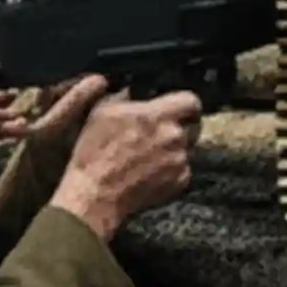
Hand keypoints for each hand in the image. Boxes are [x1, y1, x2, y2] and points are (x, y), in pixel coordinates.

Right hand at [50, 90, 201, 240]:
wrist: (96, 194)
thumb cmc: (94, 153)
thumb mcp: (102, 113)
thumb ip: (125, 98)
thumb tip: (133, 92)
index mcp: (158, 115)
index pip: (192, 101)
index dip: (186, 105)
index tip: (178, 110)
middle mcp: (174, 135)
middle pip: (192, 126)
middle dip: (180, 128)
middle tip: (161, 135)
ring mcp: (180, 159)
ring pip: (187, 148)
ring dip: (174, 150)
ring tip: (150, 157)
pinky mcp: (181, 180)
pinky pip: (184, 169)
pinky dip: (172, 170)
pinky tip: (151, 173)